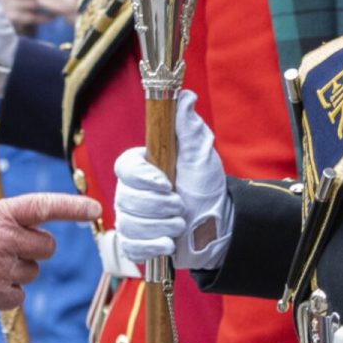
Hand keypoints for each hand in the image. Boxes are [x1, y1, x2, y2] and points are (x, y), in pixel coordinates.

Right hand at [0, 192, 100, 312]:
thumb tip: (16, 220)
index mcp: (1, 214)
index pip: (45, 206)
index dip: (73, 207)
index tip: (95, 209)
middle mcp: (8, 240)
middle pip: (46, 247)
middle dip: (35, 249)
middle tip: (11, 250)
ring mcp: (5, 269)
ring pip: (32, 272)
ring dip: (17, 271)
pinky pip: (19, 295)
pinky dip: (6, 293)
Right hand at [111, 90, 231, 270]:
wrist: (217, 224)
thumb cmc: (206, 186)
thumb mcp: (200, 154)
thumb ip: (188, 127)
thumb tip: (185, 96)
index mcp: (141, 166)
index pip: (125, 168)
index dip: (143, 178)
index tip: (166, 183)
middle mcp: (130, 191)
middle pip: (127, 199)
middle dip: (160, 206)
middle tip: (181, 206)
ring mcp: (130, 217)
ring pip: (130, 224)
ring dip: (162, 226)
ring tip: (181, 223)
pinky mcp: (135, 242)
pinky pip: (132, 246)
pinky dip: (155, 246)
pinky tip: (170, 242)